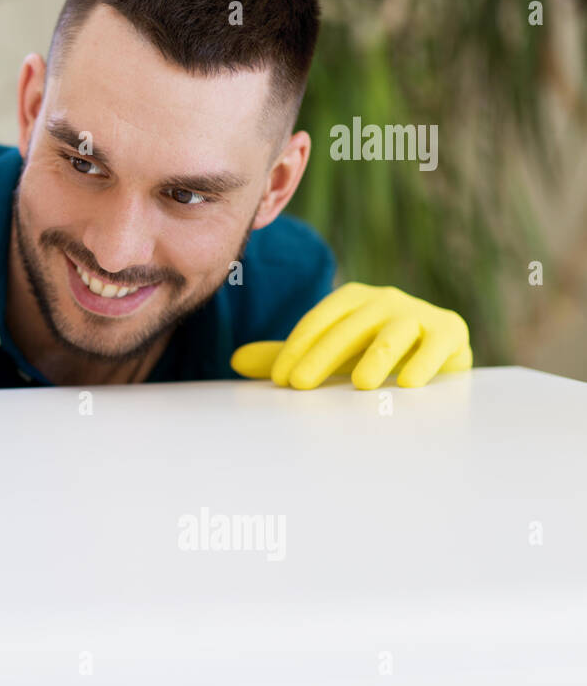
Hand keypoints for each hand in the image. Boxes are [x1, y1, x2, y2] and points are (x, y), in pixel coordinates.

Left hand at [230, 282, 471, 389]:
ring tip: (360, 385)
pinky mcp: (449, 330)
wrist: (436, 345)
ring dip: (376, 358)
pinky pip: (435, 346)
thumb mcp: (331, 351)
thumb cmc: (372, 350)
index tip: (280, 380)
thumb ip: (290, 355)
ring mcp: (418, 313)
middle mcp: (384, 301)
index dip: (296, 348)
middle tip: (301, 385)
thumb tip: (236, 361)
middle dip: (322, 357)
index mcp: (352, 299)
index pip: (318, 322)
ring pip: (393, 335)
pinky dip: (423, 363)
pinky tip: (407, 384)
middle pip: (348, 329)